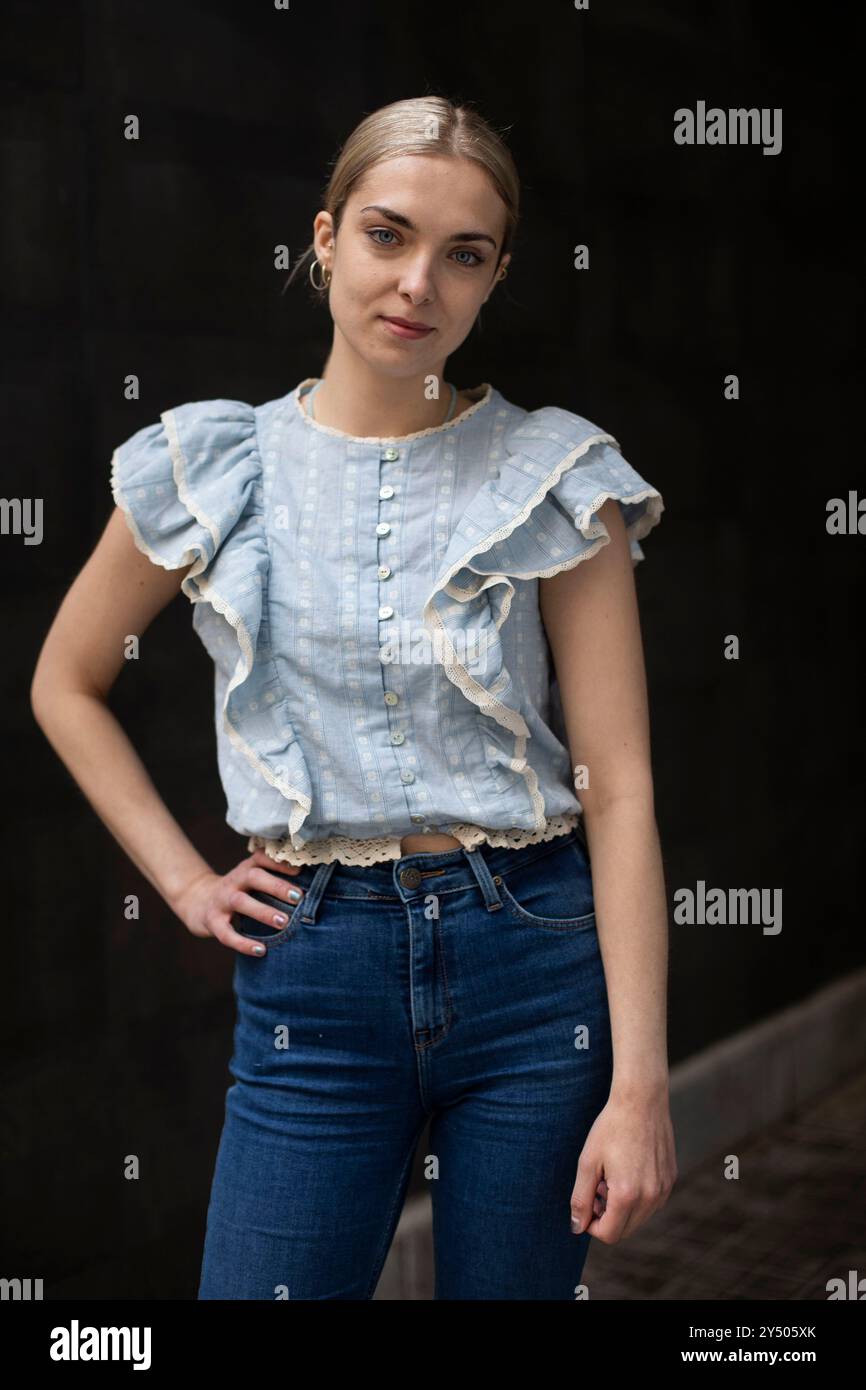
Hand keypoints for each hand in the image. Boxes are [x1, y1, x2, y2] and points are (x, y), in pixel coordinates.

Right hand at [171, 850, 306, 955]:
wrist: (199, 901)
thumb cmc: (239, 890)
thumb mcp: (251, 878)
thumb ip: (273, 877)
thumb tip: (311, 880)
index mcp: (246, 868)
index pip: (261, 858)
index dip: (279, 862)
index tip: (300, 870)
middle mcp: (234, 881)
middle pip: (253, 877)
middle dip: (276, 886)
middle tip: (299, 898)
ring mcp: (221, 901)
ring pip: (241, 903)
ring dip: (263, 912)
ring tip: (284, 923)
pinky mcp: (212, 922)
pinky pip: (226, 933)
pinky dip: (243, 943)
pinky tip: (261, 950)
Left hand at [570, 1087, 676, 1242]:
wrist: (642, 1101)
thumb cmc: (611, 1128)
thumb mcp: (588, 1162)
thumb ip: (580, 1198)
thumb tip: (577, 1228)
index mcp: (627, 1195)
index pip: (609, 1234)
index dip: (592, 1225)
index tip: (587, 1202)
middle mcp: (651, 1197)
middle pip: (625, 1230)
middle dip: (607, 1216)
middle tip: (599, 1186)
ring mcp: (664, 1189)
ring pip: (639, 1218)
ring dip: (623, 1207)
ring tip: (613, 1176)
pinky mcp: (670, 1179)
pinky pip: (652, 1202)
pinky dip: (638, 1196)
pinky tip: (629, 1168)